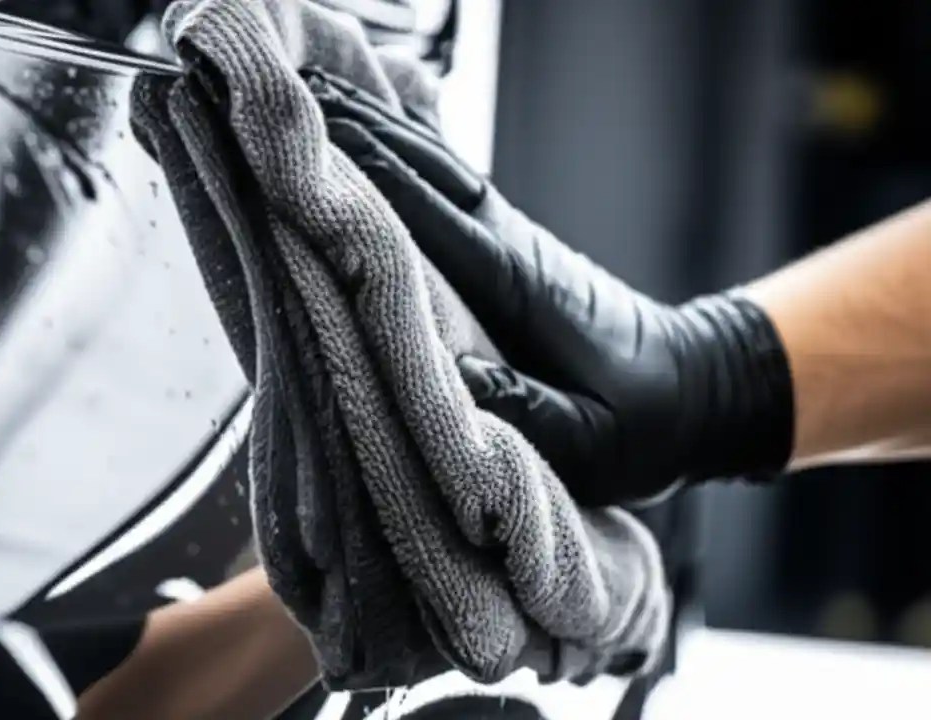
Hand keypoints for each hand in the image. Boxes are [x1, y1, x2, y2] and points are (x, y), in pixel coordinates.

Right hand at [308, 72, 795, 505]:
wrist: (699, 387)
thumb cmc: (643, 423)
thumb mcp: (597, 440)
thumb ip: (530, 411)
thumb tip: (454, 382)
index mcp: (521, 288)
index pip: (439, 223)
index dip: (380, 183)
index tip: (323, 146)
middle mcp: (511, 245)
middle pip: (430, 173)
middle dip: (364, 131)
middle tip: (299, 94)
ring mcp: (513, 237)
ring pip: (437, 165)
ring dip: (381, 123)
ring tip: (321, 89)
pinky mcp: (512, 242)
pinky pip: (450, 181)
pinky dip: (412, 143)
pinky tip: (382, 119)